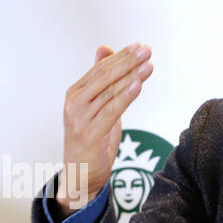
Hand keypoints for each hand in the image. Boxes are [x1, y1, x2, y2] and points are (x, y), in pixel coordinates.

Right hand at [54, 43, 153, 218]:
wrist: (80, 175)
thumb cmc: (91, 138)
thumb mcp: (96, 106)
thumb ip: (102, 80)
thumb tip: (105, 48)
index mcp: (75, 93)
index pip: (100, 69)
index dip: (121, 56)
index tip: (140, 47)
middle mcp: (74, 103)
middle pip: (104, 76)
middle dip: (128, 61)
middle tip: (147, 50)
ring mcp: (80, 119)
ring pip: (109, 92)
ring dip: (131, 76)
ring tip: (148, 65)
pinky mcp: (89, 134)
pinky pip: (110, 111)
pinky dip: (125, 97)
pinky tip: (138, 85)